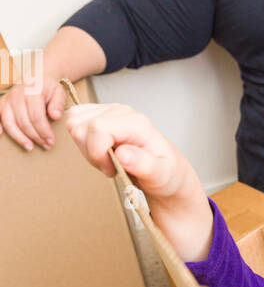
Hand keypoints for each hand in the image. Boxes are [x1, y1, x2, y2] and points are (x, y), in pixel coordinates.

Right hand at [0, 75, 66, 150]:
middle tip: (46, 145)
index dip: (44, 131)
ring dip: (19, 137)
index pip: (36, 116)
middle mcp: (17, 94)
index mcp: (32, 91)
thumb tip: (55, 116)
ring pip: (9, 122)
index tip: (51, 141)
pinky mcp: (3, 102)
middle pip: (23, 122)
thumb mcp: (59, 92)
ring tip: (29, 147)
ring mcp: (8, 99)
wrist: (37, 76)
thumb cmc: (49, 87)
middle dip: (35, 136)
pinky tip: (0, 135)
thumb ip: (58, 104)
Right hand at [64, 102, 187, 200]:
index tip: (111, 169)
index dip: (97, 153)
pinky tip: (100, 151)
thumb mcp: (160, 175)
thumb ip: (144, 164)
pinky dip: (82, 141)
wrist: (165, 171)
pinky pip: (75, 121)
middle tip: (110, 166)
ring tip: (106, 159)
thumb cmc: (164, 173)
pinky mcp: (100, 115)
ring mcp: (109, 111)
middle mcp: (121, 111)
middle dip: (90, 153)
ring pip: (74, 122)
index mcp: (136, 123)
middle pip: (80, 125)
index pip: (97, 127)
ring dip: (85, 147)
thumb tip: (123, 153)